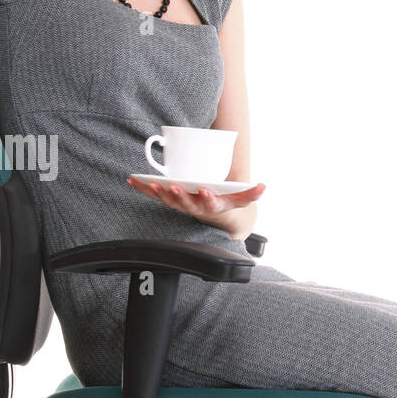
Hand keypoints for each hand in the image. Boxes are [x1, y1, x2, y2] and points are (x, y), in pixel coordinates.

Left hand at [127, 176, 264, 232]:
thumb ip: (252, 193)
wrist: (213, 217)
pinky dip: (143, 189)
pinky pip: (154, 196)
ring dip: (158, 194)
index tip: (204, 190)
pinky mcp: (169, 201)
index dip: (207, 198)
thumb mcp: (240, 199)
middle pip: (185, 204)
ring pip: (167, 201)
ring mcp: (180, 205)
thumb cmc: (226, 203)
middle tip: (172, 186)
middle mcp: (194, 208)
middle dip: (177, 195)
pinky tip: (132, 180)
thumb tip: (263, 185)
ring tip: (151, 184)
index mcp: (211, 206)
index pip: (210, 204)